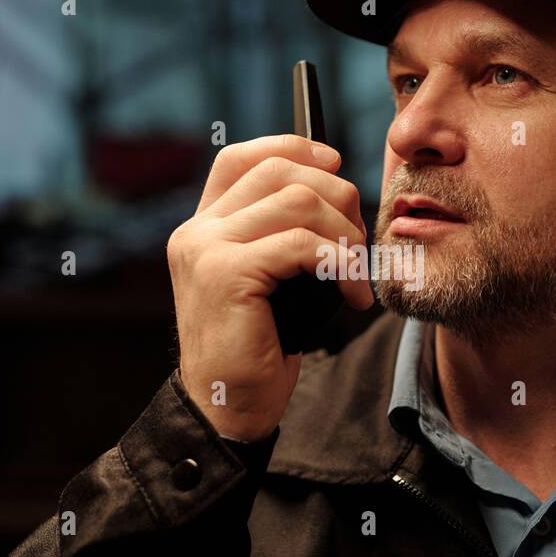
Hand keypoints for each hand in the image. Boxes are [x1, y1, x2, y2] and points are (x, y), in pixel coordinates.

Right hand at [167, 135, 374, 440]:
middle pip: (279, 171)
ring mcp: (206, 249)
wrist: (227, 408)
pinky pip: (301, 244)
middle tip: (358, 241)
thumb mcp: (270, 279)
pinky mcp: (225, 274)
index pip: (243, 157)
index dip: (294, 149)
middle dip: (336, 194)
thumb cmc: (258, 350)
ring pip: (297, 201)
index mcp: (202, 228)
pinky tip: (351, 296)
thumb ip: (282, 234)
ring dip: (344, 234)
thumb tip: (334, 185)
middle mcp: (196, 231)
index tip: (336, 165)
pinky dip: (339, 264)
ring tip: (356, 273)